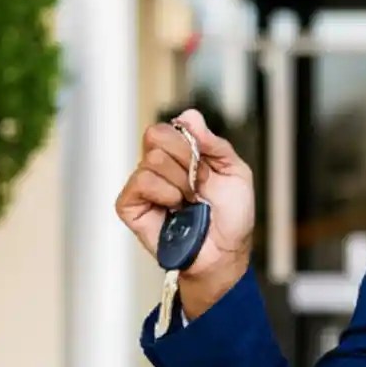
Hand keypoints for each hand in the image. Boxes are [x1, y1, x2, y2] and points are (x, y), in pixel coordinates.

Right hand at [115, 108, 254, 317]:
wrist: (226, 251)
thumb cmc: (232, 216)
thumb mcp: (236, 172)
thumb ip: (214, 143)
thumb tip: (188, 115)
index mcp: (181, 155)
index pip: (170, 127)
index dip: (189, 141)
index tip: (205, 164)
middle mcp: (158, 166)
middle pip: (156, 135)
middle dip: (186, 160)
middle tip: (199, 185)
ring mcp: (142, 185)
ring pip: (152, 159)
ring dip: (181, 182)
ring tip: (189, 201)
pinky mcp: (130, 205)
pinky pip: (141, 182)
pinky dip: (165, 193)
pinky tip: (174, 208)